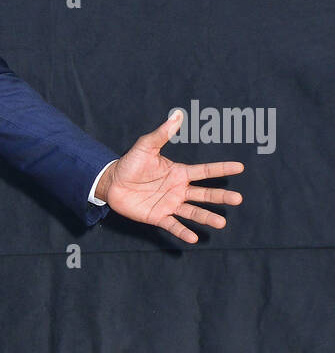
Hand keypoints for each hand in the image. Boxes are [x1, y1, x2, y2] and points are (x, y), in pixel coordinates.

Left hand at [94, 112, 243, 244]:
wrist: (112, 182)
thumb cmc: (130, 163)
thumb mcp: (145, 146)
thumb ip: (162, 133)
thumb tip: (177, 114)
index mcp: (180, 173)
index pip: (205, 171)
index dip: (222, 169)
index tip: (240, 167)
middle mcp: (179, 190)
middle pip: (205, 194)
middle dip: (221, 197)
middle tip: (238, 200)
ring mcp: (170, 204)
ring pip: (193, 212)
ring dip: (207, 218)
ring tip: (221, 223)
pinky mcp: (158, 216)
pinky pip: (173, 225)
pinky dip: (183, 232)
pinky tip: (193, 238)